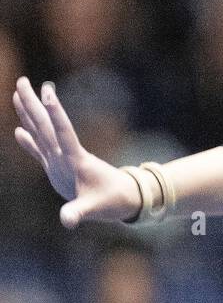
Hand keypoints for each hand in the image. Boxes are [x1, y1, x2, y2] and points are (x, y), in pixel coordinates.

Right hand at [12, 76, 142, 228]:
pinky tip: (18, 129)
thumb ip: (79, 212)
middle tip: (23, 80)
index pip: (63, 133)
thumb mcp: (94, 209)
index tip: (48, 92)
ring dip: (30, 115)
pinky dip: (29, 141)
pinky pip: (40, 151)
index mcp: (75, 160)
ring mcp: (60, 161)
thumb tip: (67, 221)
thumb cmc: (112, 202)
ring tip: (20, 94)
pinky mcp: (58, 169)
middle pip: (46, 126)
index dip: (55, 114)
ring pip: (42, 133)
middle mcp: (66, 156)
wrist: (123, 199)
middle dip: (34, 104)